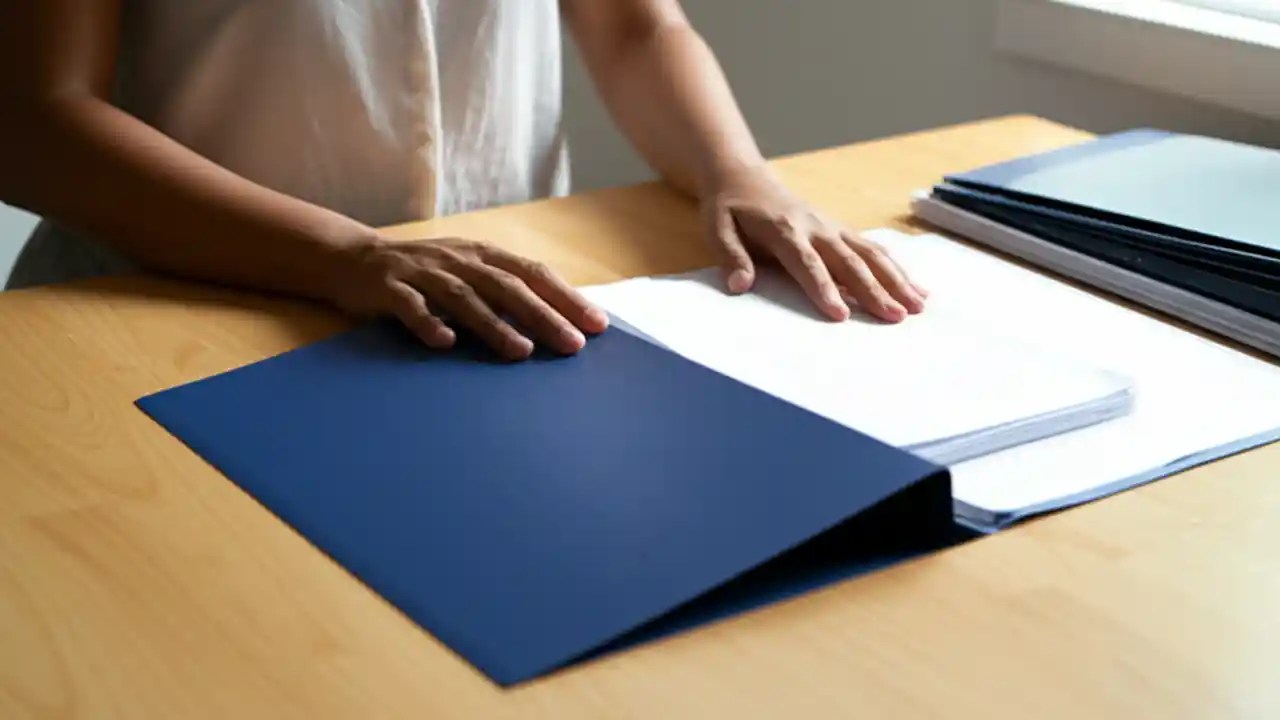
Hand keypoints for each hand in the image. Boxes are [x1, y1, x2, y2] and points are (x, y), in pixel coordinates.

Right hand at [327, 236, 609, 359]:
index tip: (597, 325)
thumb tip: (558, 322)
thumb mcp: (468, 274)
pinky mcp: (388, 288)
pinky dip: (428, 323)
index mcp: (482, 256)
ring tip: (521, 351)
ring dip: (493, 325)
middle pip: (506, 287)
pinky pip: (410, 306)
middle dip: (542, 315)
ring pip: (463, 297)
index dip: (565, 298)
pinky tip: (445, 343)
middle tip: (571, 345)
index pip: (533, 274)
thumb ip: (505, 293)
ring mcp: (422, 272)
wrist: (353, 259)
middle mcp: (458, 260)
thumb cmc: (425, 275)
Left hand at [701, 165, 927, 321]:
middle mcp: (815, 228)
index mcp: (784, 230)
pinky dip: (896, 269)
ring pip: (870, 254)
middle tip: (895, 316)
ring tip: (917, 306)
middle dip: (874, 290)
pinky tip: (916, 289)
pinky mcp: (840, 231)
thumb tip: (740, 285)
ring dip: (895, 280)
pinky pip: (872, 249)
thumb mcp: (717, 228)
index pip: (808, 264)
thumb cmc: (729, 208)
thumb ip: (731, 256)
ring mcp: (832, 228)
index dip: (825, 289)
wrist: (744, 176)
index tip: (841, 315)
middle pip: (849, 261)